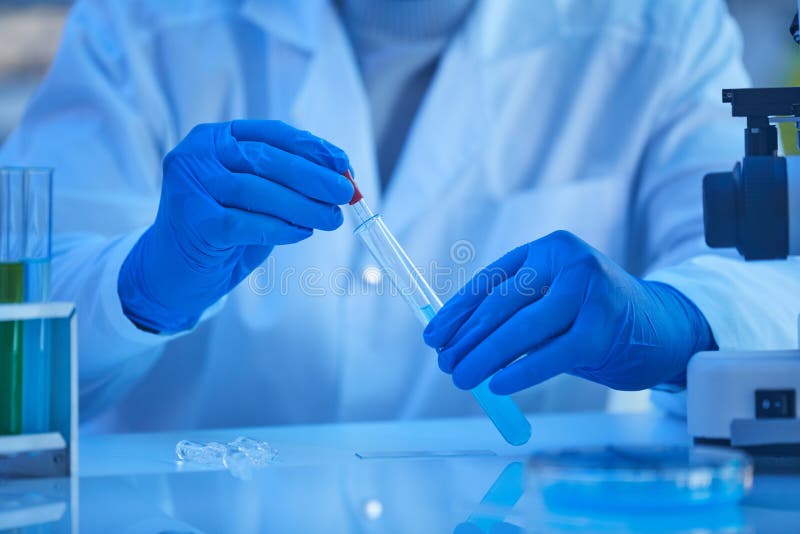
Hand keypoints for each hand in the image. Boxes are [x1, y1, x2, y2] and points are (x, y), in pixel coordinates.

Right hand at [118, 120, 353, 332]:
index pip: (272, 134)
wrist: (171, 270)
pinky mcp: (192, 220)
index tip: (344, 164)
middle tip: (345, 193)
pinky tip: (301, 233)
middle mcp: (197, 154)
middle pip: (266, 159)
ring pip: (257, 190)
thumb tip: (340, 178)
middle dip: (313, 176)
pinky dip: (279, 228)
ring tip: (331, 219)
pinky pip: (245, 223)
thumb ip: (287, 183)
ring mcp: (190, 186)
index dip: (312, 148)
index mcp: (214, 138)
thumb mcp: (255, 198)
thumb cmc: (221, 229)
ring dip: (303, 205)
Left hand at [423, 231, 715, 393]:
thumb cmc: (593, 318)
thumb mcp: (551, 303)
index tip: (433, 337)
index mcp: (549, 248)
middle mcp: (569, 260)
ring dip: (485, 357)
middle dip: (467, 338)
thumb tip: (454, 342)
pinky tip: (497, 385)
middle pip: (503, 304)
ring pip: (522, 329)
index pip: (492, 281)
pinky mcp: (602, 327)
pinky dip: (519, 372)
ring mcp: (589, 291)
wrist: (662, 329)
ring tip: (461, 377)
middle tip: (446, 363)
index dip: (457, 312)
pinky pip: (550, 355)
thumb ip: (511, 315)